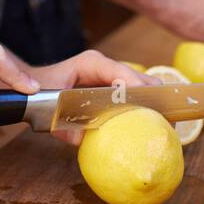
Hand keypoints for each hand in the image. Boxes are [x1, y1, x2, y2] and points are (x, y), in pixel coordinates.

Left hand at [26, 50, 159, 145]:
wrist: (35, 89)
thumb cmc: (42, 95)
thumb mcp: (52, 111)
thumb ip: (67, 127)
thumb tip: (86, 139)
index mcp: (90, 63)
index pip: (118, 71)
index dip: (134, 85)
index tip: (148, 100)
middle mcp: (104, 66)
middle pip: (137, 76)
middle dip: (153, 95)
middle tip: (168, 115)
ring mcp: (110, 75)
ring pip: (141, 83)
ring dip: (154, 100)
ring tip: (169, 119)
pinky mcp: (114, 86)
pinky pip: (135, 92)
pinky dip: (147, 105)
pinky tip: (158, 120)